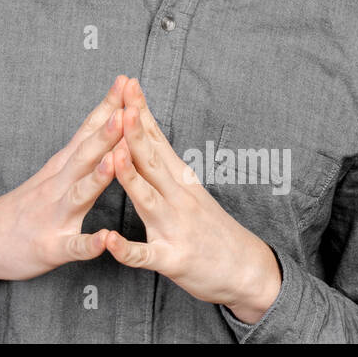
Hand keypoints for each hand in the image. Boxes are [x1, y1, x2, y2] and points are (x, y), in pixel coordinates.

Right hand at [0, 75, 128, 290]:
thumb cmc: (24, 208)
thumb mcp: (51, 174)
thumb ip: (79, 155)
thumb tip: (106, 127)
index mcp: (61, 168)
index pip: (86, 131)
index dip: (107, 107)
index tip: (127, 82)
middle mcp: (57, 186)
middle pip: (84, 155)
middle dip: (108, 132)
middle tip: (128, 108)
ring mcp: (54, 216)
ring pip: (79, 194)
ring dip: (98, 177)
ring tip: (116, 160)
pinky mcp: (51, 248)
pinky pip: (73, 247)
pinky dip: (89, 244)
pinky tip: (104, 240)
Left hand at [101, 78, 281, 322]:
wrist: (248, 271)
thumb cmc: (211, 228)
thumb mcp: (191, 189)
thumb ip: (164, 164)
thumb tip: (143, 130)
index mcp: (180, 180)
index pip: (157, 140)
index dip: (142, 113)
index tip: (128, 85)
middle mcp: (178, 198)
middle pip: (153, 162)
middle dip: (135, 133)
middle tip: (122, 105)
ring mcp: (175, 228)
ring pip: (148, 200)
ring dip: (130, 178)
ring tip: (114, 156)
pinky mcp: (172, 260)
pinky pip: (145, 254)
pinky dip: (126, 249)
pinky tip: (109, 241)